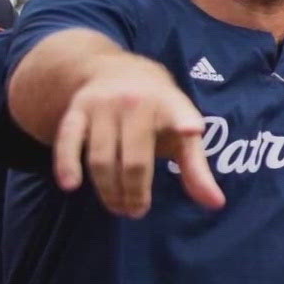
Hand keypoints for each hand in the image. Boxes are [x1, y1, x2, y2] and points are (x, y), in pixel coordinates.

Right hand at [53, 63, 223, 217]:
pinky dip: (66, 164)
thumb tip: (216, 205)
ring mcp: (103, 105)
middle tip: (136, 212)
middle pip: (134, 161)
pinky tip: (70, 186)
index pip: (180, 115)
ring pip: (102, 158)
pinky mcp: (77, 110)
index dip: (185, 122)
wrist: (120, 71)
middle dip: (134, 193)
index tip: (191, 130)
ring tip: (117, 207)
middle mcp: (136, 102)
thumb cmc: (159, 113)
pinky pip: (68, 140)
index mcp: (170, 105)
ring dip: (108, 189)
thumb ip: (197, 170)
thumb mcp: (182, 132)